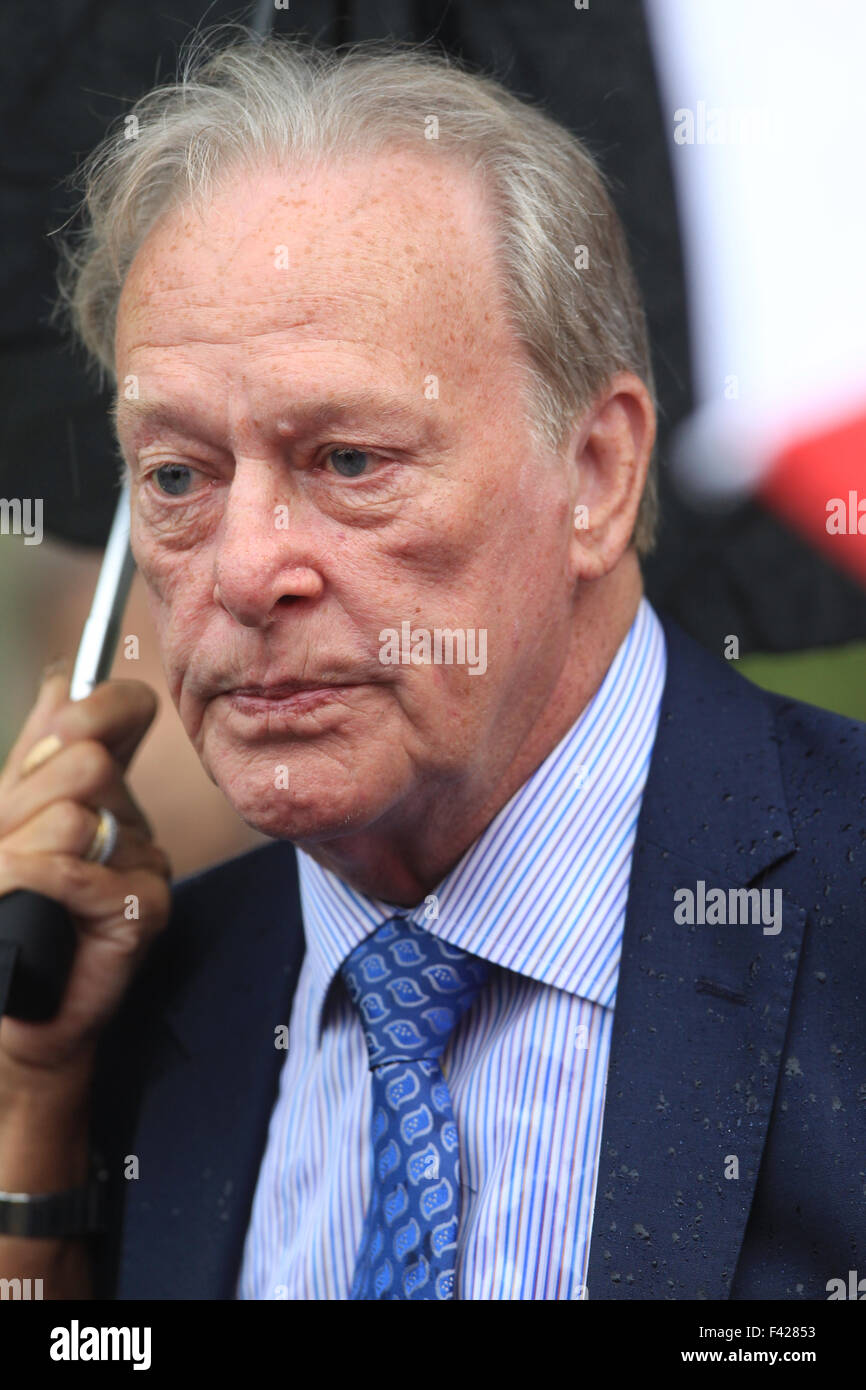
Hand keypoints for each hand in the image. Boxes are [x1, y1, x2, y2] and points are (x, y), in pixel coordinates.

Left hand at [0, 666, 170, 1078]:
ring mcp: (143, 863)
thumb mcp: (3, 822)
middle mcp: (128, 817)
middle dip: (22, 801)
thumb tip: (63, 684)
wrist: (4, 1007)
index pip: (122, 710)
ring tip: (9, 891)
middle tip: (7, 849)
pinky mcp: (145, 910)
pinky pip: (73, 872)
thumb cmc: (2, 914)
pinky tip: (20, 908)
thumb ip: (34, 754)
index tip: (64, 729)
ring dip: (15, 854)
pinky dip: (26, 884)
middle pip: (87, 762)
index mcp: (99, 786)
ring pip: (74, 818)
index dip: (98, 706)